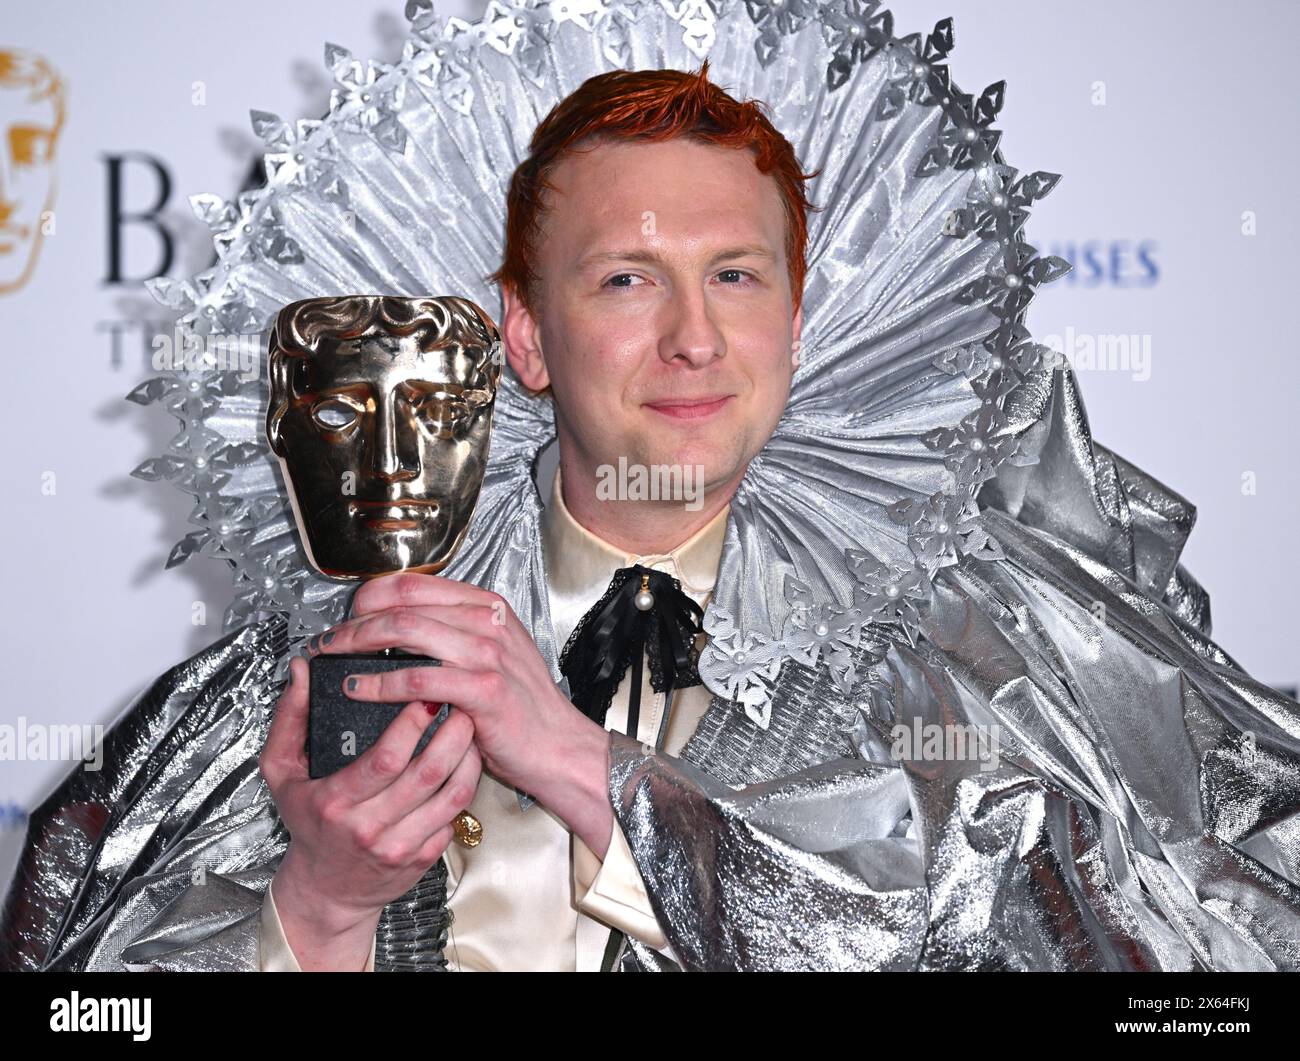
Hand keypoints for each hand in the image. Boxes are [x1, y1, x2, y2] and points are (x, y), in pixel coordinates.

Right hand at [258, 654, 482, 970]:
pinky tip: (467, 762)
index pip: (384, 760)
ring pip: (450, 795)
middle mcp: (370, 827)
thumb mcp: (281, 772)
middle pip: (425, 774)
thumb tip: (301, 672)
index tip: (426, 694)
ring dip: (468, 757)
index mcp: (336, 802)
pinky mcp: (423, 858)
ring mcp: (400, 846)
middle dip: (452, 733)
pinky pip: (455, 816)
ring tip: (471, 728)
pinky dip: (466, 785)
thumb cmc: (307, 824)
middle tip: (462, 703)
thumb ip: (289, 719)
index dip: (411, 725)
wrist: (325, 891)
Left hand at [303, 571, 614, 857]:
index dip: (372, 595)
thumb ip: (451, 635)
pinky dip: (379, 683)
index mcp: (486, 607)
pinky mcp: (483, 689)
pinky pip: (418, 678)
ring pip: (406, 632)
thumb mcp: (490, 655)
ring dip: (359, 644)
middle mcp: (488, 622)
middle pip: (404, 605)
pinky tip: (358, 688)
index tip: (349, 613)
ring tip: (335, 658)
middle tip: (329, 639)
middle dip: (355, 621)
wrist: (558, 747)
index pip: (415, 583)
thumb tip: (396, 628)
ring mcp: (488, 653)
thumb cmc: (521, 709)